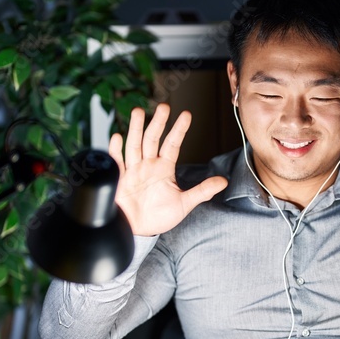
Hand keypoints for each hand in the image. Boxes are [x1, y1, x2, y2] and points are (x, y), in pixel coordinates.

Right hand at [108, 104, 227, 236]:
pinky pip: (117, 161)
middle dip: (157, 123)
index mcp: (164, 168)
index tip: (186, 115)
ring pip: (134, 144)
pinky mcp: (119, 179)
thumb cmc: (159, 217)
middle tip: (164, 106)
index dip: (179, 130)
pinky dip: (115, 149)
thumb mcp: (184, 204)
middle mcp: (148, 164)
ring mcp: (133, 170)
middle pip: (152, 138)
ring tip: (138, 112)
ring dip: (135, 128)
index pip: (173, 144)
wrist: (139, 231)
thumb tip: (224, 181)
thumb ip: (202, 191)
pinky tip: (117, 136)